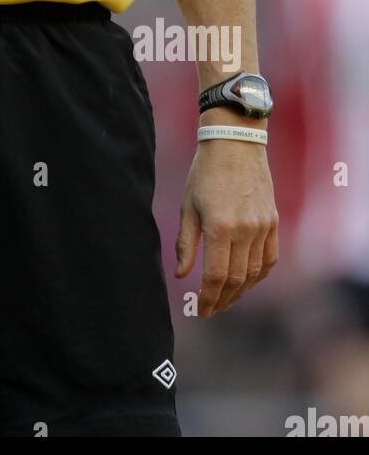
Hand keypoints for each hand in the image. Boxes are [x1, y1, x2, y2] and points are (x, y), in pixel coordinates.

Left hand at [175, 132, 278, 316]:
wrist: (235, 144)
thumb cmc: (205, 173)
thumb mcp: (188, 206)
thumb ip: (185, 243)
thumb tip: (181, 276)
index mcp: (220, 226)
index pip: (217, 276)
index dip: (208, 298)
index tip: (201, 310)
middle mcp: (245, 230)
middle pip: (237, 279)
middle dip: (223, 299)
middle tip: (212, 309)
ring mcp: (263, 227)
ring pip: (255, 273)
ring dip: (241, 291)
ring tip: (226, 299)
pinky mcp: (273, 222)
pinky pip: (270, 259)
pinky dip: (259, 275)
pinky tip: (247, 281)